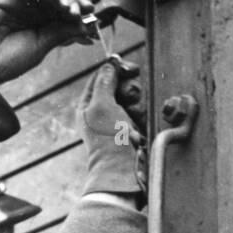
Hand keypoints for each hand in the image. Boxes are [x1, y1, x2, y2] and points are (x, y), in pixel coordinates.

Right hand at [0, 0, 97, 84]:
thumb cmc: (6, 61)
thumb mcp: (41, 46)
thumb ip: (61, 31)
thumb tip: (85, 22)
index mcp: (40, 23)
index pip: (65, 7)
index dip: (80, 7)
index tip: (91, 14)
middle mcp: (30, 8)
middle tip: (79, 10)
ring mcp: (17, 0)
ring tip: (65, 5)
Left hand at [78, 59, 147, 205]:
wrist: (124, 168)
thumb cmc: (108, 138)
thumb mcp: (101, 106)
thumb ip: (105, 82)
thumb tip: (109, 64)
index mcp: (88, 105)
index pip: (100, 77)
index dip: (114, 69)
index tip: (128, 68)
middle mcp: (103, 110)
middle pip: (120, 85)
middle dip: (129, 89)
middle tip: (130, 98)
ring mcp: (120, 119)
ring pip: (134, 98)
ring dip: (137, 104)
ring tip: (133, 117)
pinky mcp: (134, 128)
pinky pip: (142, 111)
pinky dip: (143, 115)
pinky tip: (141, 124)